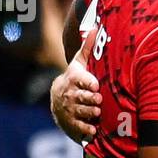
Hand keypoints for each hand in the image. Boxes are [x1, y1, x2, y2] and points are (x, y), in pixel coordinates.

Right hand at [51, 29, 100, 143]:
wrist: (59, 99)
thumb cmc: (76, 78)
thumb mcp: (80, 63)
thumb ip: (88, 48)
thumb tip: (96, 27)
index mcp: (73, 79)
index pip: (79, 79)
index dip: (87, 82)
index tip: (96, 84)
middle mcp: (70, 94)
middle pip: (79, 97)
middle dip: (88, 98)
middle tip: (98, 99)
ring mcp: (69, 109)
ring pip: (79, 111)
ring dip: (88, 112)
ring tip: (97, 113)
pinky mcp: (71, 123)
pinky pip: (77, 126)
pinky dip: (84, 129)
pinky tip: (93, 130)